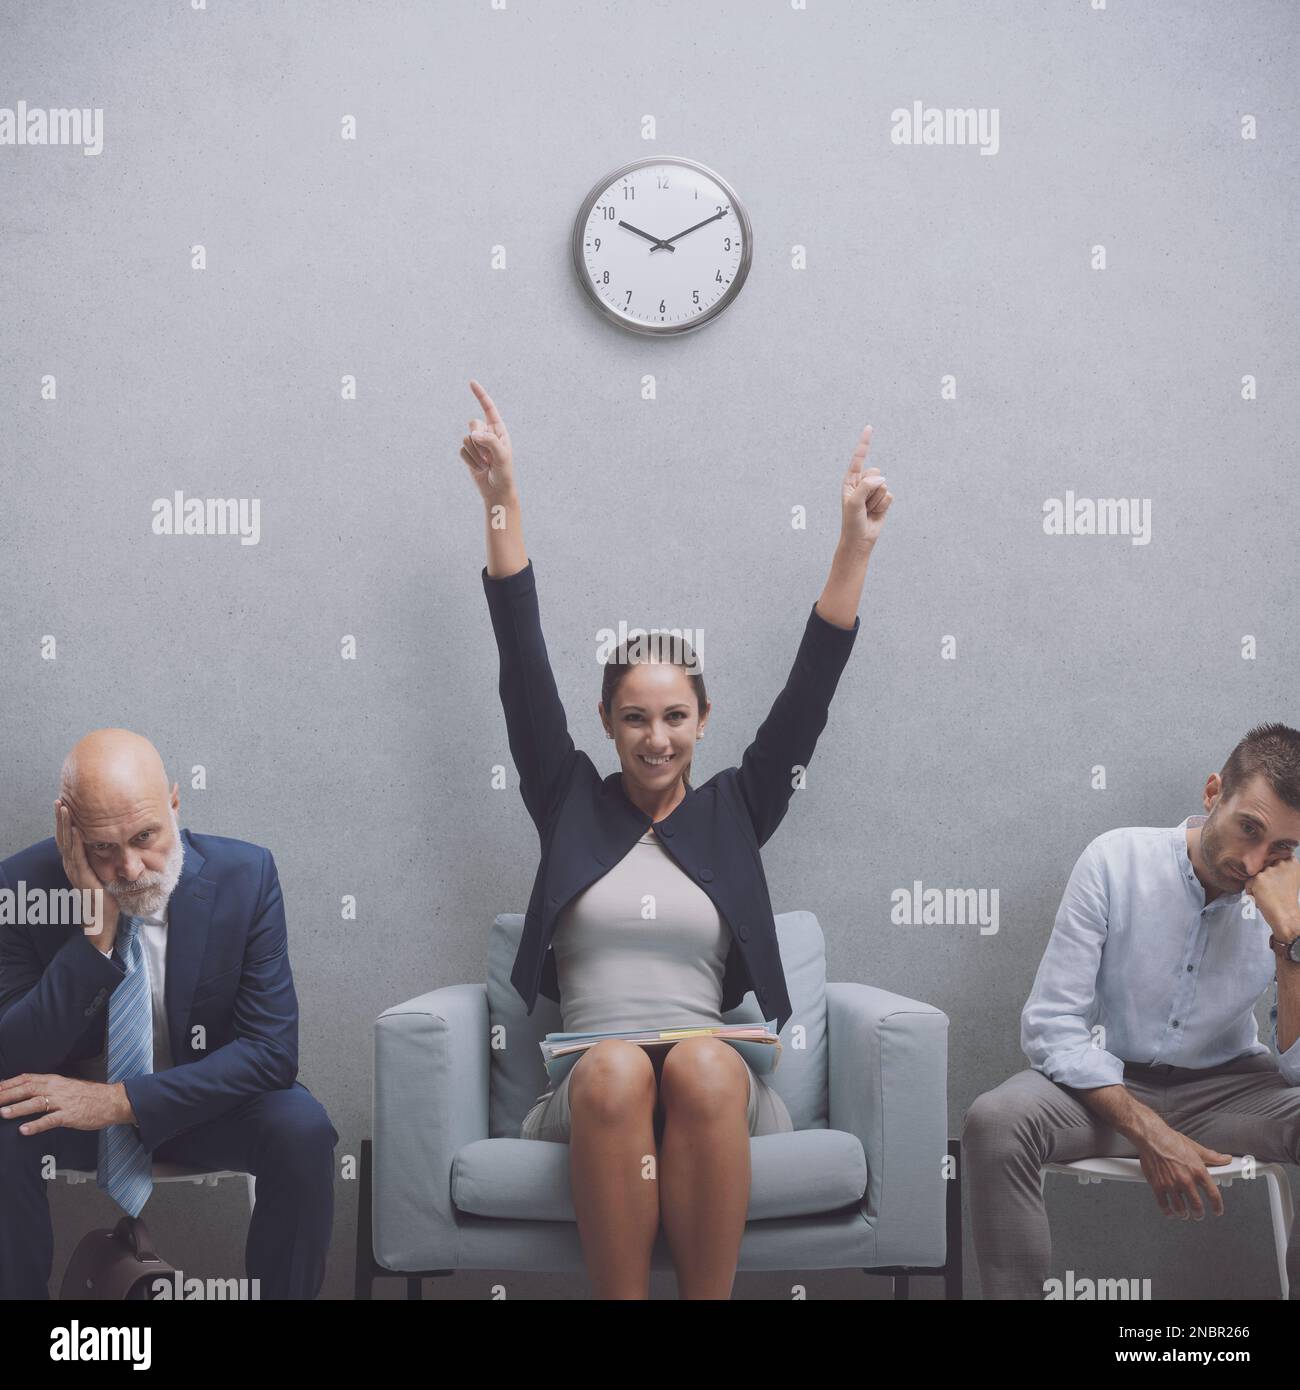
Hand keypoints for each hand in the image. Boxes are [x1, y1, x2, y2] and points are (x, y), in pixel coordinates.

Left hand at [0, 1073, 131, 1134]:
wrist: (112, 1101)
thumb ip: (47, 1089)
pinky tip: (24, 1130)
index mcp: (55, 1080)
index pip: (26, 1079)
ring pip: (37, 1103)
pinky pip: (50, 1120)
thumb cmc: (88, 1095)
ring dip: (19, 1108)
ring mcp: (63, 1102)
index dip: (8, 1084)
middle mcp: (57, 1088)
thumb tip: (25, 1092)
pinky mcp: (70, 1116)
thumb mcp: (66, 1086)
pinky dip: (36, 1125)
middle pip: (27, 1089)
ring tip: (3, 1112)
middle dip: (7, 1094)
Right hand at [54, 798, 118, 949]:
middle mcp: (73, 866)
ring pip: (68, 844)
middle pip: (64, 838)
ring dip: (65, 825)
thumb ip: (104, 860)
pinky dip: (75, 842)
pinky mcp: (84, 878)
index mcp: (77, 864)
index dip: (65, 823)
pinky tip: (74, 829)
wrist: (103, 921)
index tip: (65, 805)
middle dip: (62, 819)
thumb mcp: (104, 874)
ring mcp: (76, 872)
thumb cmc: (106, 898)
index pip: (68, 839)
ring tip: (64, 808)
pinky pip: (78, 856)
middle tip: (60, 800)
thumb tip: (114, 844)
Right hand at [460, 379, 516, 504]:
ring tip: (486, 464)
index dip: (480, 395)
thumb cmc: (504, 472)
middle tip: (489, 455)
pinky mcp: (468, 453)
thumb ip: (490, 442)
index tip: (471, 382)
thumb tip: (473, 433)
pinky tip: (479, 468)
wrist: (496, 490)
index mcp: (498, 429)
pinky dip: (470, 461)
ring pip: (466, 438)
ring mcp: (476, 443)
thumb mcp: (502, 456)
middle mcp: (486, 433)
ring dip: (475, 453)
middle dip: (479, 439)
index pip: (488, 408)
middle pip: (473, 423)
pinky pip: (462, 451)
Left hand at [840, 425, 892, 553]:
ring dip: (876, 500)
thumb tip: (882, 478)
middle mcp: (862, 483)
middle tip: (863, 504)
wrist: (860, 539)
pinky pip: (889, 496)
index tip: (869, 427)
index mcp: (850, 480)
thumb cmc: (852, 521)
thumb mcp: (853, 502)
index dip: (865, 443)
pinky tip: (875, 513)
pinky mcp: (883, 500)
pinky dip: (883, 506)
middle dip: (870, 489)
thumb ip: (866, 486)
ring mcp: (873, 491)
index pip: (858, 458)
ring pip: (883, 485)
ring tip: (867, 510)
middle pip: (875, 472)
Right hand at [1136, 1123, 1230, 1219]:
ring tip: (1184, 1214)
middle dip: (1199, 1214)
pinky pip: (1164, 1204)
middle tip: (1198, 1215)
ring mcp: (1171, 1184)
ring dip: (1184, 1214)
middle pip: (1197, 1206)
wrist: (1151, 1137)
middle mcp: (1186, 1180)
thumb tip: (1224, 1159)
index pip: (1213, 1195)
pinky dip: (1168, 1211)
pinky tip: (1170, 1211)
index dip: (1217, 1206)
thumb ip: (1211, 1156)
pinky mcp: (1157, 1185)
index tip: (1217, 1210)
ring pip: (1180, 1208)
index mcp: (1198, 1171)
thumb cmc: (1171, 1140)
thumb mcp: (1195, 1147)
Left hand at [1243, 858, 1299, 938]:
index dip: (1272, 871)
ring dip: (1258, 886)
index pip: (1273, 858)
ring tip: (1268, 896)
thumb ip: (1281, 868)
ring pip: (1255, 875)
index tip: (1275, 881)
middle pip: (1263, 867)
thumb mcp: (1290, 878)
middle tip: (1273, 891)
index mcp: (1292, 862)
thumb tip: (1269, 862)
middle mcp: (1282, 863)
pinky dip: (1251, 893)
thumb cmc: (1287, 900)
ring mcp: (1270, 870)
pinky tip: (1261, 899)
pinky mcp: (1259, 878)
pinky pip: (1248, 884)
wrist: (1286, 915)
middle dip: (1264, 879)